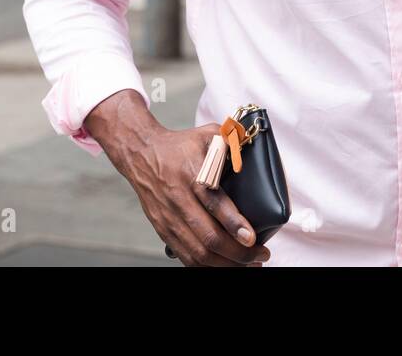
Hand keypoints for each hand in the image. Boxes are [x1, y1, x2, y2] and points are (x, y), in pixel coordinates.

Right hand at [118, 122, 270, 266]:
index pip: (213, 203)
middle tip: (261, 255)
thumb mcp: (207, 135)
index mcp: (192, 174)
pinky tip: (225, 266)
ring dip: (226, 265)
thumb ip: (232, 141)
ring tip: (249, 266)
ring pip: (198, 253)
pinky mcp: (163, 230)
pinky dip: (207, 267)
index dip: (233, 223)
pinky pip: (186, 257)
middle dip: (238, 253)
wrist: (140, 154)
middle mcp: (179, 199)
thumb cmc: (179, 145)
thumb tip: (255, 145)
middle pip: (208, 236)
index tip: (251, 237)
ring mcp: (169, 218)